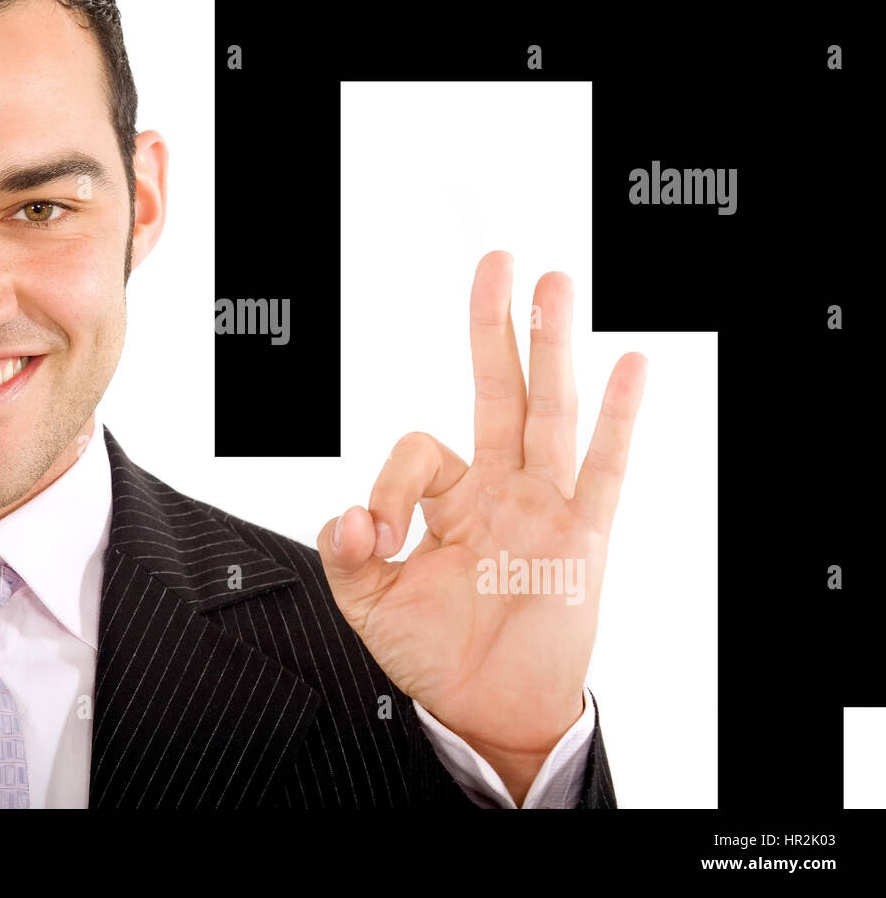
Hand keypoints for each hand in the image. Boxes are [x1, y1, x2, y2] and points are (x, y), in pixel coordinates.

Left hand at [317, 251, 646, 803]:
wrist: (488, 710)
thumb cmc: (437, 654)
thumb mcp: (371, 605)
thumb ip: (346, 557)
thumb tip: (345, 517)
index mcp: (452, 497)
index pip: (419, 449)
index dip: (389, 485)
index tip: (376, 538)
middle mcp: (501, 488)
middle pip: (499, 390)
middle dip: (496, 327)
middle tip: (498, 261)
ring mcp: (545, 506)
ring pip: (550, 412)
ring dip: (552, 348)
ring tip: (553, 284)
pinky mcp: (582, 537)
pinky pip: (603, 470)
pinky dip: (616, 419)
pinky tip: (628, 366)